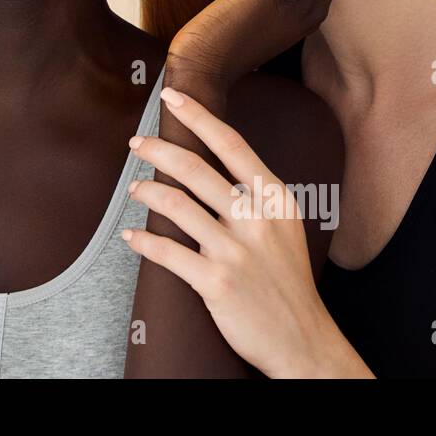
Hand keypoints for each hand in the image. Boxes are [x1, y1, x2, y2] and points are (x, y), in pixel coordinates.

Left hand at [122, 86, 370, 377]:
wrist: (304, 339)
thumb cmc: (287, 281)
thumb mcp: (284, 227)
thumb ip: (254, 196)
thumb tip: (212, 166)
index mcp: (274, 199)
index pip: (231, 144)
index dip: (198, 116)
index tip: (172, 96)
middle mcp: (256, 219)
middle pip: (195, 168)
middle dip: (158, 150)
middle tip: (136, 143)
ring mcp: (236, 251)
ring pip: (176, 205)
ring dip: (146, 193)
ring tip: (134, 191)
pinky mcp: (217, 282)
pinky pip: (167, 253)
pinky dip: (143, 242)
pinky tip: (132, 238)